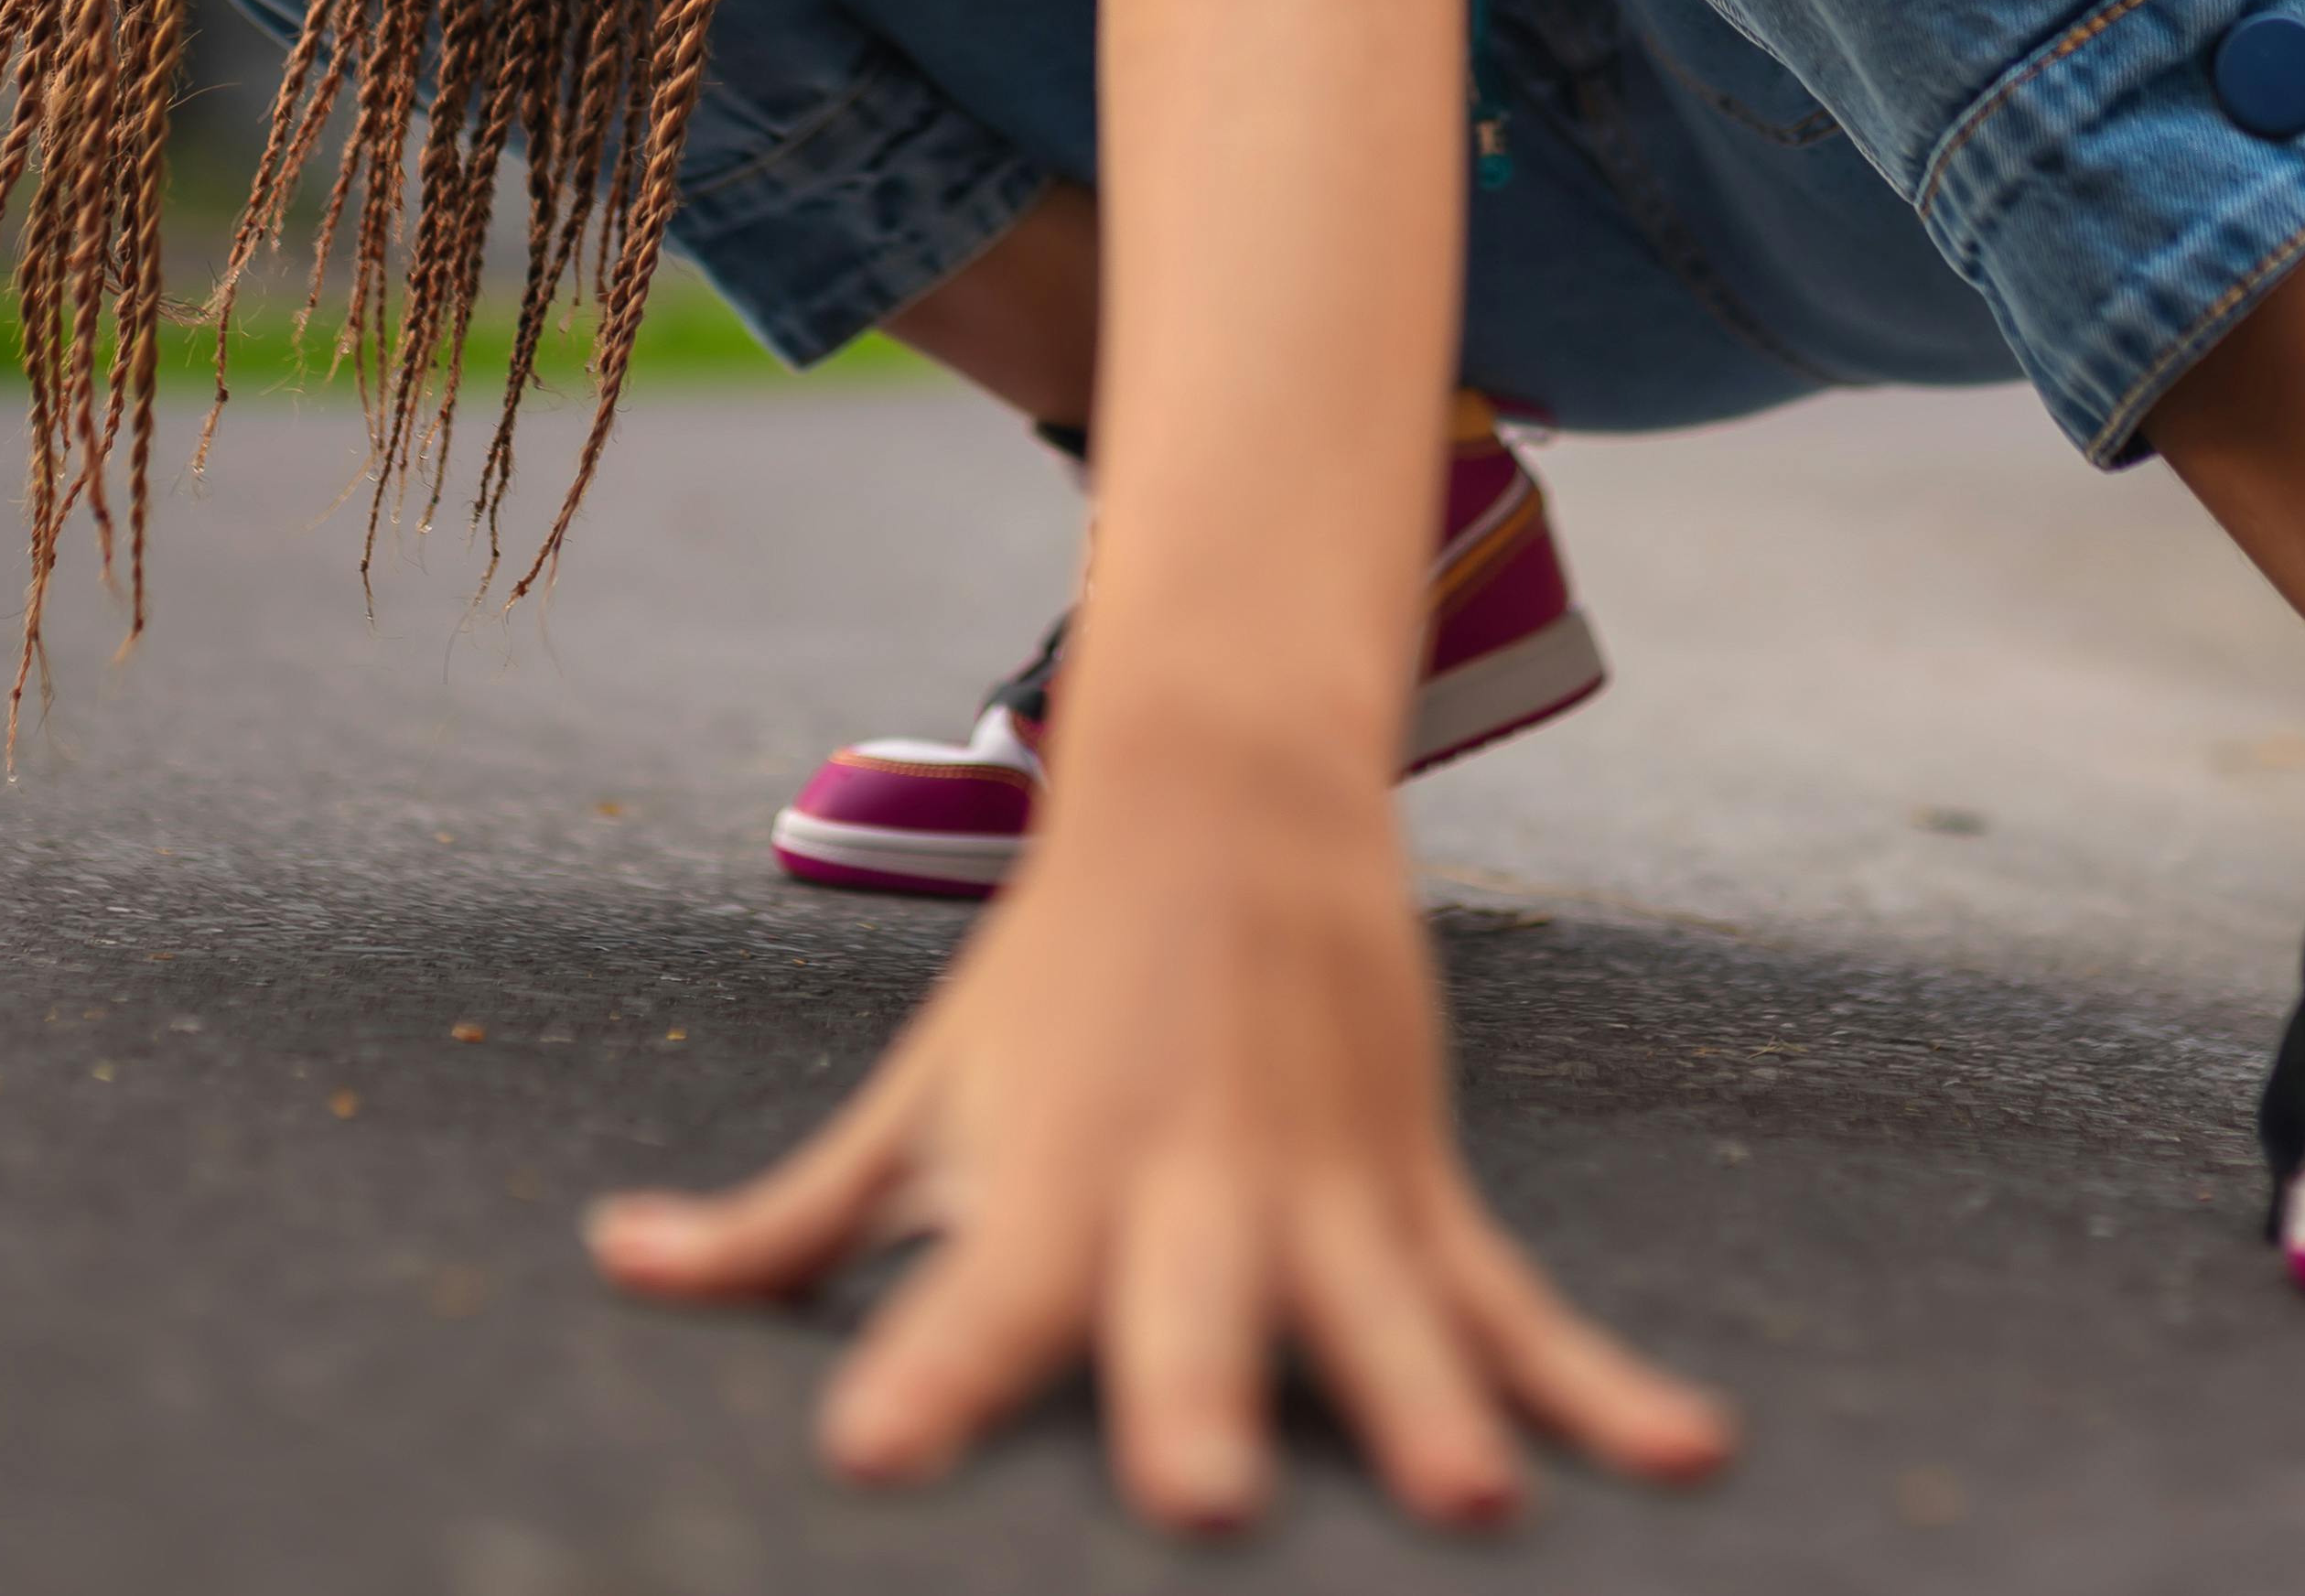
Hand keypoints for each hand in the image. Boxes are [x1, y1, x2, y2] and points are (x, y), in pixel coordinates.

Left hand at [585, 757, 1734, 1531]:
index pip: (966, 1305)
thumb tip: (615, 1262)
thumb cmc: (1045, 985)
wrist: (1223, 791)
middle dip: (1197, 1411)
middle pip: (1183, 1320)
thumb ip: (782, 1223)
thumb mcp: (912, 1098)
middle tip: (1201, 1513)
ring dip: (1427, 1408)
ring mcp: (1314, 1191)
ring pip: (1379, 1318)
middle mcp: (1178, 1196)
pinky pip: (1518, 1305)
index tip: (865, 1459)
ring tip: (1475, 1507)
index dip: (920, 1379)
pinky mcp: (1414, 1186)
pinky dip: (1607, 1386)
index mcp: (1044, 1186)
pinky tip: (1689, 1453)